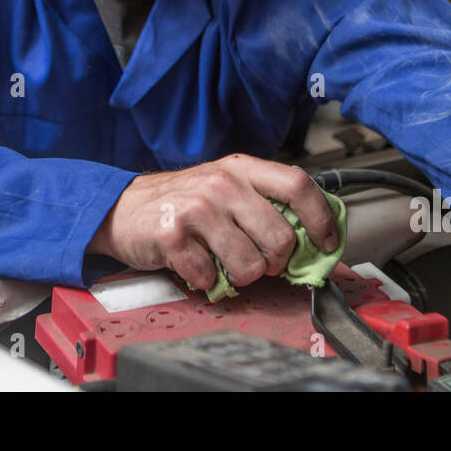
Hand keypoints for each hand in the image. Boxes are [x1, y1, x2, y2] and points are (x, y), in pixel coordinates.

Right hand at [87, 153, 338, 292]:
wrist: (122, 208)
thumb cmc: (181, 201)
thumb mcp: (225, 186)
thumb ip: (264, 202)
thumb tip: (312, 234)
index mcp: (241, 168)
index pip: (298, 185)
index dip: (322, 217)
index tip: (328, 242)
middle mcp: (222, 183)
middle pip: (280, 237)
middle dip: (275, 262)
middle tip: (260, 262)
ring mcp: (197, 208)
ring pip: (250, 265)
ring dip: (241, 276)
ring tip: (223, 263)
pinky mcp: (173, 236)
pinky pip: (211, 278)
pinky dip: (206, 281)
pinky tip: (195, 265)